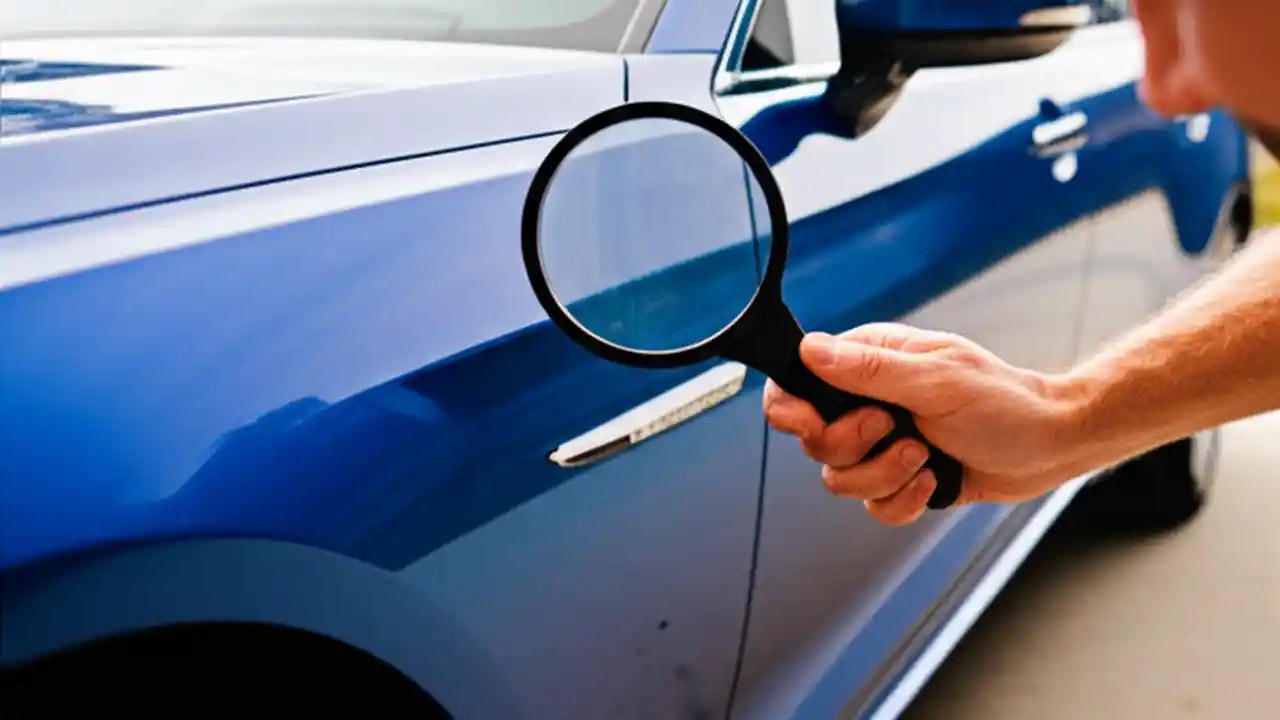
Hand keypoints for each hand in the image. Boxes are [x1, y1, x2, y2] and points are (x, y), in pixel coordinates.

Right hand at [763, 324, 1086, 524]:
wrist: (1049, 446)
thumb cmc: (1003, 403)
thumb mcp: (936, 380)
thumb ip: (869, 370)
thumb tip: (810, 350)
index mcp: (867, 363)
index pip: (796, 383)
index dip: (792, 410)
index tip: (813, 423)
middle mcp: (866, 402)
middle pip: (814, 441)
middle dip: (855, 447)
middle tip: (895, 429)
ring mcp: (881, 444)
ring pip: (840, 480)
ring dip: (885, 475)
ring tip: (926, 456)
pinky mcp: (898, 478)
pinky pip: (872, 506)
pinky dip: (903, 500)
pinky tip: (934, 482)